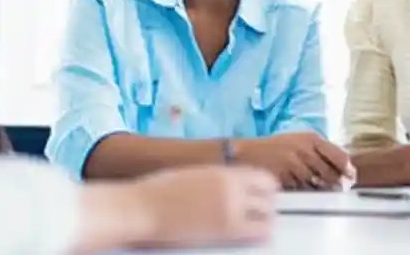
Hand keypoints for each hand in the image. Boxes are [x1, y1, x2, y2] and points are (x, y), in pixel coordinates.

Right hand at [120, 165, 278, 249]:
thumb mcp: (191, 177)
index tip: (263, 200)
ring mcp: (230, 207)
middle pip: (270, 195)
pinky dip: (260, 234)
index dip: (266, 191)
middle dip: (267, 206)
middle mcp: (231, 186)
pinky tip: (250, 237)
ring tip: (254, 228)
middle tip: (260, 216)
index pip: (264, 178)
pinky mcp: (225, 228)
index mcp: (222, 172)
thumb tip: (227, 189)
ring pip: (268, 214)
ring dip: (264, 220)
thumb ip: (215, 182)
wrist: (140, 208)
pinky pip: (258, 231)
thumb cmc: (155, 194)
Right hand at [234, 132, 354, 190]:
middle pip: (331, 173)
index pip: (340, 156)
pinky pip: (302, 191)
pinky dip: (305, 194)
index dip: (348, 170)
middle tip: (339, 190)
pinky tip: (303, 192)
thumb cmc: (274, 148)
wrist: (245, 153)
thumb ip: (319, 152)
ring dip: (322, 192)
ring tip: (320, 192)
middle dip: (337, 185)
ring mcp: (294, 163)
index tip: (350, 178)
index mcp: (311, 139)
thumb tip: (344, 168)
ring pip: (318, 184)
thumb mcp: (298, 142)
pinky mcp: (284, 177)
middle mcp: (304, 149)